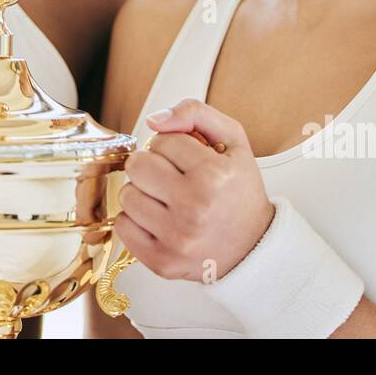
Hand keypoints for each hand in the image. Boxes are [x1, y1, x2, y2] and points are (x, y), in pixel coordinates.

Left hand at [115, 98, 275, 282]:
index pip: (161, 141)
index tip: (188, 160)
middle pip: (137, 166)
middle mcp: (195, 207)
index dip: (172, 147)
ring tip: (168, 200)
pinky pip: (122, 226)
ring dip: (143, 193)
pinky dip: (137, 220)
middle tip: (172, 177)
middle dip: (152, 166)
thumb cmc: (239, 191)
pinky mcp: (162, 261)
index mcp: (214, 174)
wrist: (253, 246)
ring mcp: (177, 238)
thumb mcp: (233, 140)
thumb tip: (154, 120)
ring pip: (126, 195)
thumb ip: (195, 113)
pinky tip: (160, 220)